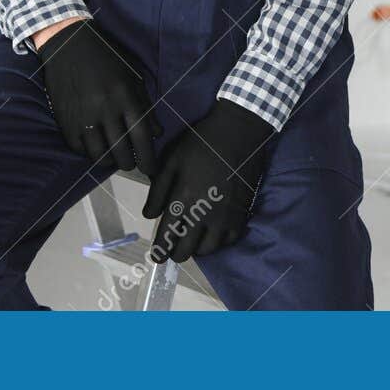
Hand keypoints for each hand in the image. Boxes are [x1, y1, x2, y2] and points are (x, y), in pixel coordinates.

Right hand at [34, 19, 160, 175]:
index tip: (151, 169)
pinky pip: (80, 149)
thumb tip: (156, 134)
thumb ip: (145, 105)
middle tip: (133, 164)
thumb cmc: (107, 57)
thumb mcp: (132, 75)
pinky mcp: (65, 121)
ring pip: (99, 155)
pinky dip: (90, 153)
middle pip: (121, 152)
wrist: (68, 44)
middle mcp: (105, 110)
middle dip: (130, 163)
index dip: (148, 158)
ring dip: (110, 161)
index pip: (141, 137)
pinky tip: (97, 148)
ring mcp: (83, 118)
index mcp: (125, 97)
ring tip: (115, 158)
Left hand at [141, 98, 276, 261]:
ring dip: (197, 248)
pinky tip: (212, 233)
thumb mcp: (172, 160)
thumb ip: (158, 190)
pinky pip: (228, 241)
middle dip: (176, 253)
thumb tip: (149, 215)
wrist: (239, 133)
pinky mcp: (241, 214)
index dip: (160, 251)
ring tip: (193, 240)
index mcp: (183, 199)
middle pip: (186, 250)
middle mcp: (203, 214)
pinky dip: (218, 242)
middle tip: (173, 249)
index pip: (167, 237)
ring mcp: (224, 217)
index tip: (157, 256)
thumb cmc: (201, 143)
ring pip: (207, 250)